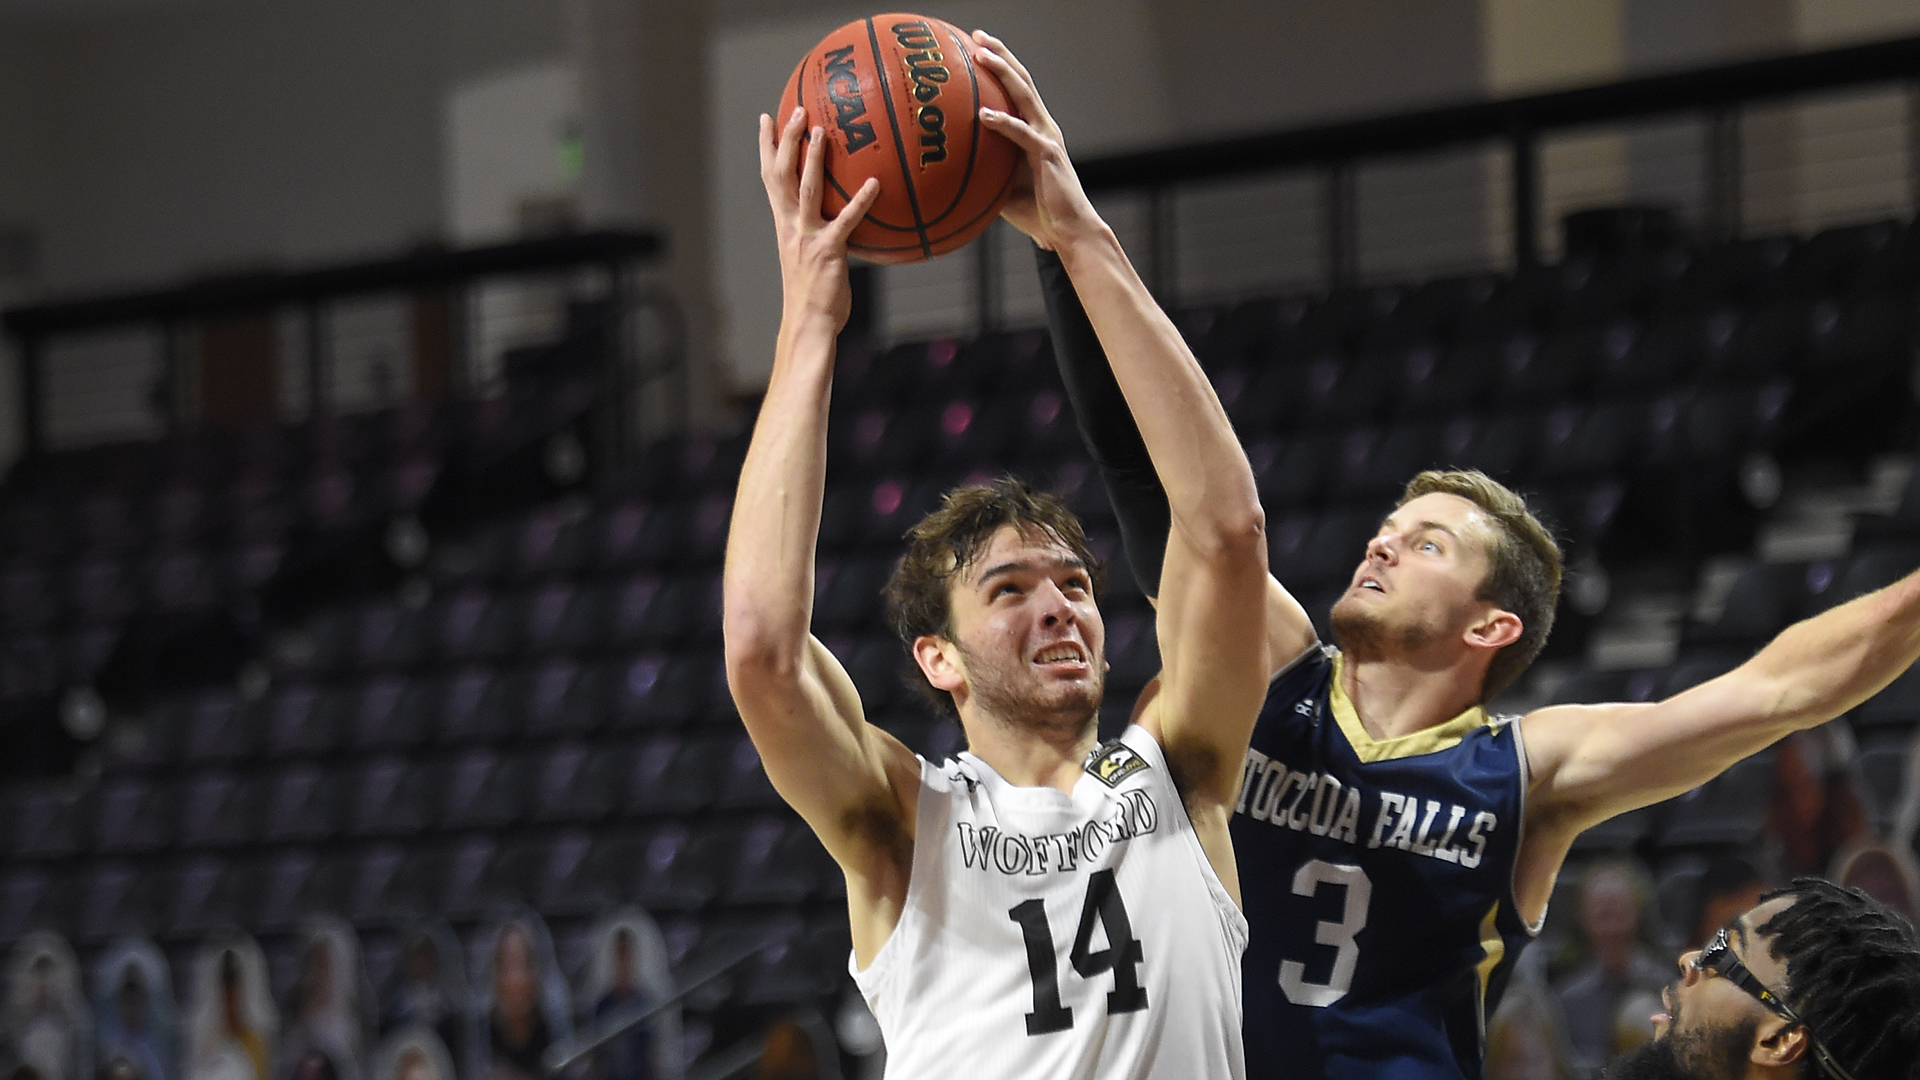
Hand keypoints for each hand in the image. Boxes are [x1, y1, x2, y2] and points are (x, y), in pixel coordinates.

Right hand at [759, 106, 880, 328]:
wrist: (808, 324)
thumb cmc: (814, 296)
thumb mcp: (812, 258)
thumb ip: (822, 233)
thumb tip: (844, 215)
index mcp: (783, 224)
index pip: (770, 177)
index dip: (767, 147)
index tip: (766, 119)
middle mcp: (790, 226)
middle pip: (782, 174)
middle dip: (787, 140)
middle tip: (796, 109)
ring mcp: (806, 237)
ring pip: (807, 189)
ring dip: (813, 159)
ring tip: (822, 130)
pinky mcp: (828, 251)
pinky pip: (846, 220)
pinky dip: (861, 201)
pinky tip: (876, 183)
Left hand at [972, 32, 1103, 250]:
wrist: (1068, 232)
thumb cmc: (1037, 214)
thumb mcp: (1002, 188)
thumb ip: (984, 171)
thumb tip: (949, 170)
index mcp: (1035, 130)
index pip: (1016, 90)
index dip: (999, 67)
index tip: (975, 49)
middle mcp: (1043, 126)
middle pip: (1021, 80)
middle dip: (999, 55)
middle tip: (976, 37)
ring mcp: (1047, 137)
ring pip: (1024, 95)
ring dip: (1002, 72)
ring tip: (979, 55)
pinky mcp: (1048, 154)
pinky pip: (1022, 134)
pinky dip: (1003, 122)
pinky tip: (983, 114)